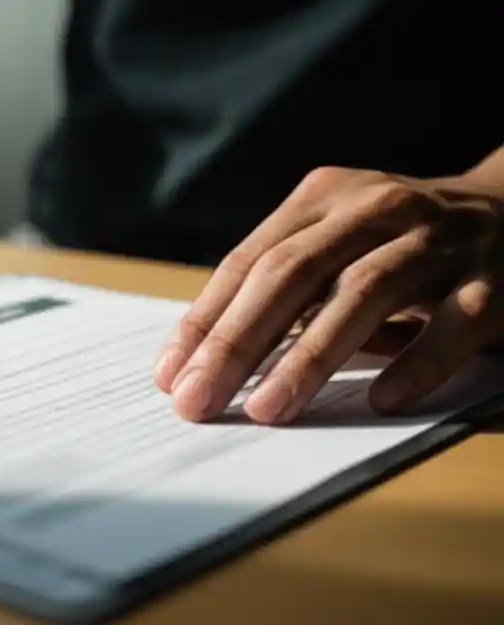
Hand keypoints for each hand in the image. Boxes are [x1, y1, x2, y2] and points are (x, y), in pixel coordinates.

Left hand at [155, 166, 503, 423]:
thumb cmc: (398, 244)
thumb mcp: (335, 244)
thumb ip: (278, 291)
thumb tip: (195, 364)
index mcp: (323, 199)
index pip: (250, 263)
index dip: (206, 321)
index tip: (170, 377)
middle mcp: (376, 209)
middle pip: (292, 275)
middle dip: (237, 343)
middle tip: (199, 401)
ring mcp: (439, 241)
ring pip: (363, 293)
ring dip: (310, 356)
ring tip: (268, 409)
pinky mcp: (496, 280)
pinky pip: (453, 322)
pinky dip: (417, 361)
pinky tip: (383, 399)